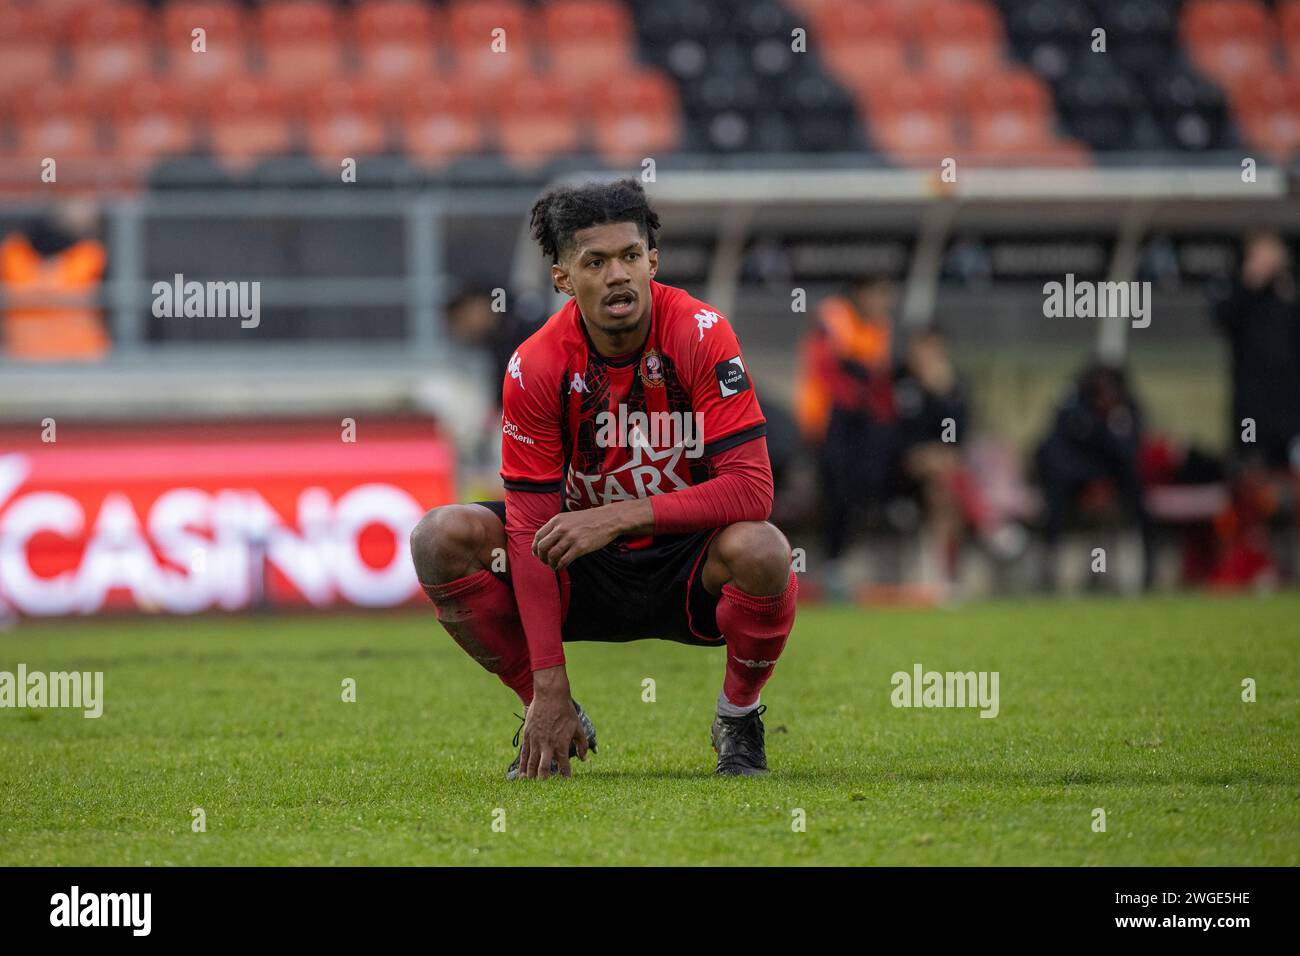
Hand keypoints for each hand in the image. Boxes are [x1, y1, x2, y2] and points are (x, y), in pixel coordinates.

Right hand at [519, 667, 587, 778]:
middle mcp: (547, 745)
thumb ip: (582, 744)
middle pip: (544, 769)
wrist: (550, 695)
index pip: (564, 766)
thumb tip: (585, 759)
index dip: (565, 777)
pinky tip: (522, 774)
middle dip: (544, 782)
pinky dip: (523, 765)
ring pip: (531, 763)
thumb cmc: (566, 711)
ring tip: (530, 786)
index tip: (566, 785)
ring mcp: (536, 741)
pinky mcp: (528, 736)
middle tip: (544, 791)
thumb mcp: (578, 727)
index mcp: (561, 744)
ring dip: (531, 776)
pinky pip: (524, 754)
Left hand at [532, 500, 651, 570]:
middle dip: (541, 557)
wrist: (609, 519)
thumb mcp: (569, 518)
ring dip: (551, 563)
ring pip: (552, 555)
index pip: (538, 536)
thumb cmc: (590, 520)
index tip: (538, 554)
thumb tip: (546, 541)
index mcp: (557, 520)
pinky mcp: (580, 547)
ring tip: (555, 565)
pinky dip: (560, 566)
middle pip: (542, 547)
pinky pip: (564, 560)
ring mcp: (571, 538)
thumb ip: (557, 526)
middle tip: (546, 562)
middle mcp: (561, 528)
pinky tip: (562, 566)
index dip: (535, 548)